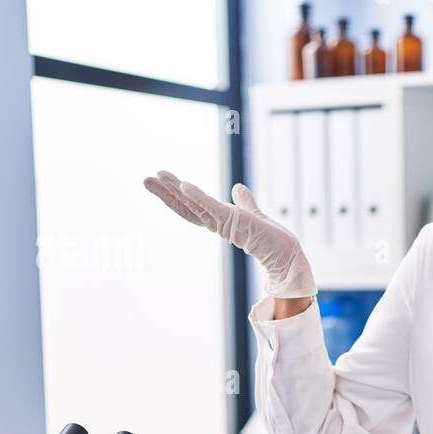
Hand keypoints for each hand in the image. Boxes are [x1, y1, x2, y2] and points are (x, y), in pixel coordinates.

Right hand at [143, 171, 315, 298]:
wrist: (288, 257)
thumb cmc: (273, 241)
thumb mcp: (254, 215)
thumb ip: (245, 202)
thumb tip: (238, 188)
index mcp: (221, 221)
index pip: (193, 206)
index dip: (176, 194)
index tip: (161, 179)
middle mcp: (218, 224)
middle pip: (185, 206)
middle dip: (165, 193)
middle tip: (144, 179)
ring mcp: (224, 224)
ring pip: (193, 205)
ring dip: (173, 191)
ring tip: (154, 177)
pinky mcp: (233, 222)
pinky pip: (211, 208)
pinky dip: (197, 196)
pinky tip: (183, 184)